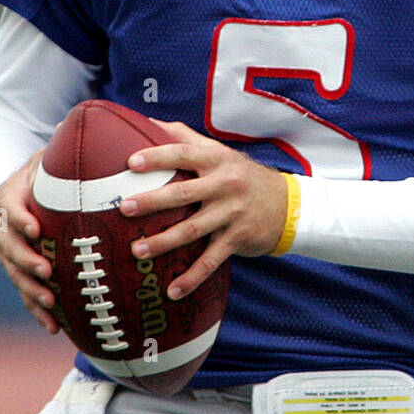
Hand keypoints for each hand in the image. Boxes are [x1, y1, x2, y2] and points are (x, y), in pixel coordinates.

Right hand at [0, 149, 59, 332]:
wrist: (11, 194)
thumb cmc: (37, 174)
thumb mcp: (42, 157)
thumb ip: (58, 148)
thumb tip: (78, 122)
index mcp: (10, 198)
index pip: (12, 209)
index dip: (21, 219)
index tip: (34, 228)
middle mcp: (5, 228)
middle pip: (10, 248)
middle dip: (26, 261)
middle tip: (45, 271)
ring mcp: (10, 252)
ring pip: (16, 275)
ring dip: (31, 290)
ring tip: (50, 302)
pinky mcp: (19, 271)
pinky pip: (25, 293)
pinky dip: (37, 310)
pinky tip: (53, 327)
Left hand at [120, 120, 288, 299]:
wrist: (288, 205)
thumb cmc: (243, 176)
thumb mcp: (221, 153)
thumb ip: (187, 139)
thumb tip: (150, 123)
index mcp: (217, 160)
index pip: (184, 154)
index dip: (158, 157)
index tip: (131, 162)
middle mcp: (225, 185)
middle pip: (184, 193)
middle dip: (153, 201)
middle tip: (125, 207)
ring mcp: (232, 214)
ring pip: (193, 229)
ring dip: (164, 242)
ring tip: (137, 251)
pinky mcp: (237, 239)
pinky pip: (211, 260)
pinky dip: (192, 277)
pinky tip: (172, 291)